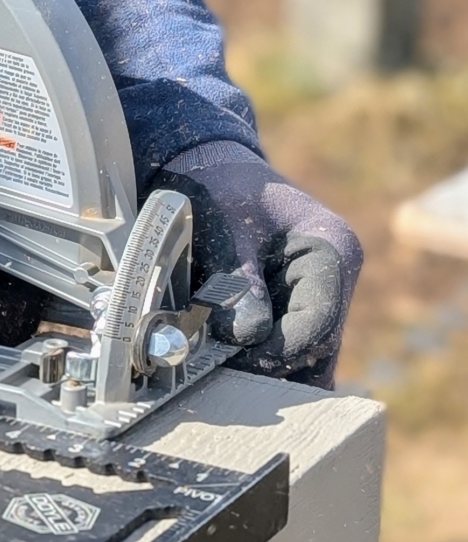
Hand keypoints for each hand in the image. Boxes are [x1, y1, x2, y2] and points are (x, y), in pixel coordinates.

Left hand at [155, 142, 361, 386]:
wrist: (207, 167)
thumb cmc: (218, 186)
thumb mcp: (224, 227)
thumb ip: (238, 281)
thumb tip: (247, 337)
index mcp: (332, 248)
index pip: (320, 321)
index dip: (279, 349)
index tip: (233, 357)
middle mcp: (334, 278)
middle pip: (316, 345)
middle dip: (271, 364)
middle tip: (219, 374)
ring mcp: (317, 295)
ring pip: (304, 354)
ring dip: (263, 367)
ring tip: (216, 371)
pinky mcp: (293, 307)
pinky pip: (284, 345)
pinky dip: (256, 357)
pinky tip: (220, 364)